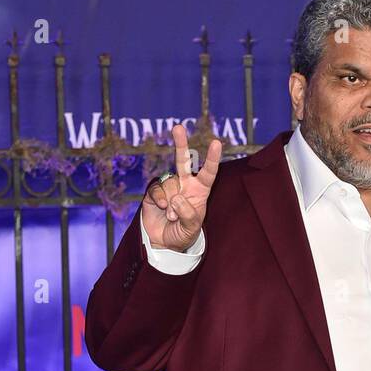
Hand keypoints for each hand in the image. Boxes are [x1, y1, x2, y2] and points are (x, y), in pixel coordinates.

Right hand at [141, 124, 221, 250]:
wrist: (164, 243)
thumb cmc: (183, 234)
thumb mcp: (192, 228)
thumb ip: (188, 214)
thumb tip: (176, 197)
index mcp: (200, 191)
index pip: (208, 173)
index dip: (212, 159)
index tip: (216, 143)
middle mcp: (184, 184)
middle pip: (183, 160)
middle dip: (180, 143)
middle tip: (178, 127)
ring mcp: (169, 186)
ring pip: (170, 184)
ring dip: (171, 203)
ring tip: (172, 217)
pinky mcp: (154, 191)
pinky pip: (156, 188)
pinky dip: (160, 198)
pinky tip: (161, 207)